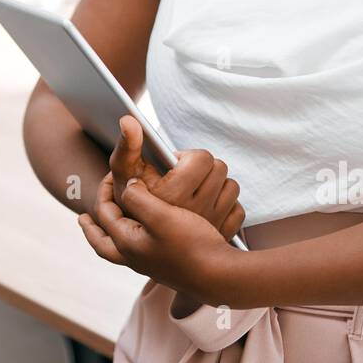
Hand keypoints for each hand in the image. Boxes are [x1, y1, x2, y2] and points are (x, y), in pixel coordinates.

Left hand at [78, 171, 233, 301]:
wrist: (219, 276)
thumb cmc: (190, 245)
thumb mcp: (160, 215)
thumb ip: (138, 197)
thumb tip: (128, 186)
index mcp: (127, 243)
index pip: (103, 213)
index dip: (103, 189)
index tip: (111, 173)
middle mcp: (134, 257)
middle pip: (102, 243)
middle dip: (92, 229)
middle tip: (84, 218)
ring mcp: (150, 263)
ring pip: (118, 249)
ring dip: (109, 235)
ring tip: (109, 223)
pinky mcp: (166, 265)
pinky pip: (137, 252)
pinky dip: (131, 239)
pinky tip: (142, 232)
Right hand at [108, 116, 244, 240]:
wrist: (141, 242)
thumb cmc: (131, 202)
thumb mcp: (124, 174)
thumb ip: (127, 145)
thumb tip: (128, 119)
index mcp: (172, 195)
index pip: (202, 158)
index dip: (189, 157)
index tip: (175, 166)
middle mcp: (194, 213)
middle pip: (220, 168)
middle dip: (204, 167)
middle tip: (186, 176)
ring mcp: (211, 226)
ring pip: (231, 187)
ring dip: (216, 185)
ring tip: (196, 190)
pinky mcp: (222, 236)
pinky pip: (237, 210)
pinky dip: (225, 206)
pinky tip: (207, 207)